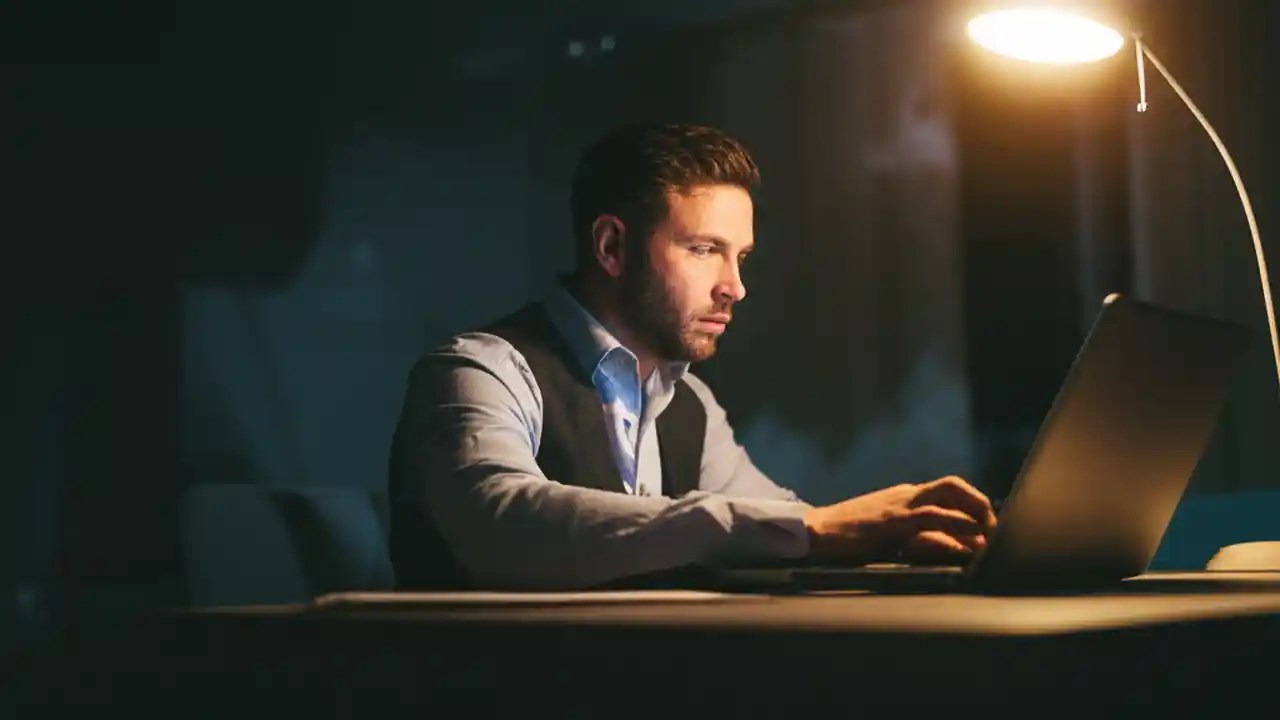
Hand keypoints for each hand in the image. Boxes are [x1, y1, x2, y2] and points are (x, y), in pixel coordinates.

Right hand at [802, 476, 996, 562]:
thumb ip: (909, 534)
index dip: (970, 503)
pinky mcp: (892, 522)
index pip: (946, 489)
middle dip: (978, 502)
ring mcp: (898, 505)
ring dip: (974, 515)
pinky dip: (955, 529)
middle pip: (952, 485)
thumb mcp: (883, 532)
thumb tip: (941, 546)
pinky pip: (931, 520)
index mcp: (902, 496)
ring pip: (947, 497)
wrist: (815, 532)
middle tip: (993, 527)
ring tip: (989, 536)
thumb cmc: (845, 536)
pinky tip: (969, 543)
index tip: (985, 524)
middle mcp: (904, 495)